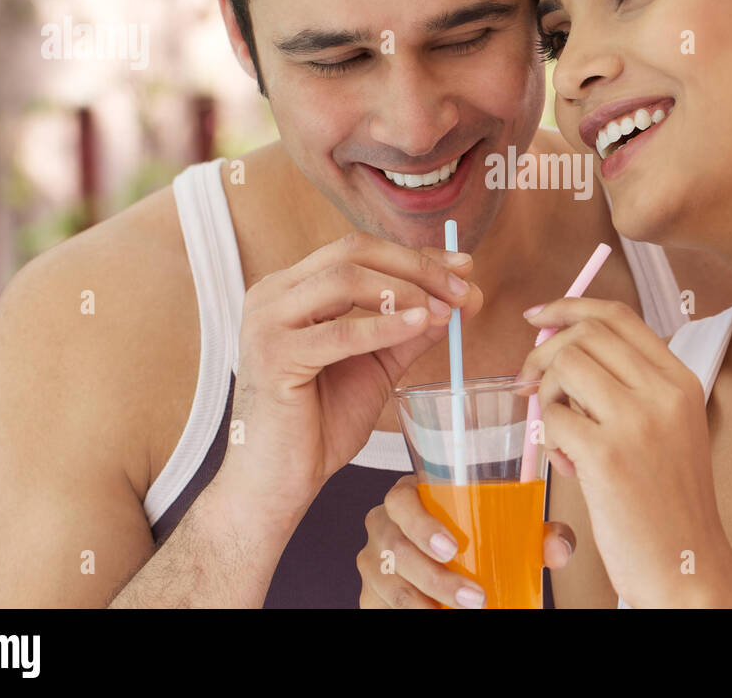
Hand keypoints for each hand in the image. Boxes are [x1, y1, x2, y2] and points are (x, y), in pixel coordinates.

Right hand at [212, 231, 483, 536]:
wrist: (279, 481)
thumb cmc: (321, 423)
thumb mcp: (377, 364)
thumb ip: (412, 329)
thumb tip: (463, 298)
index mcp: (291, 288)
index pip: (359, 250)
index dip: (416, 254)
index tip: (464, 267)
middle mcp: (272, 294)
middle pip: (353, 252)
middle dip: (416, 266)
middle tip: (462, 288)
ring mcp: (267, 322)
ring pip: (344, 279)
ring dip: (405, 290)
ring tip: (444, 310)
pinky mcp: (274, 357)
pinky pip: (340, 332)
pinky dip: (385, 325)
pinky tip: (419, 325)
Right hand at [357, 474, 575, 607]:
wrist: (451, 560)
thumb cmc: (476, 536)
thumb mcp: (508, 531)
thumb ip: (538, 535)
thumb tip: (558, 549)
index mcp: (410, 497)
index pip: (400, 500)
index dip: (421, 523)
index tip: (452, 548)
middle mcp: (384, 525)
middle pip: (395, 548)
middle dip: (435, 578)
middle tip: (474, 598)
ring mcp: (373, 560)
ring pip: (388, 583)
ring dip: (424, 602)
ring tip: (461, 613)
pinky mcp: (370, 593)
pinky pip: (378, 606)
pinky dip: (407, 614)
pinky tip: (434, 615)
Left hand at [518, 298, 731, 607]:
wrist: (686, 565)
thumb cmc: (667, 502)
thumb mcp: (668, 428)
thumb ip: (628, 385)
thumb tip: (561, 346)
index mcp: (680, 381)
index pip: (618, 315)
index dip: (569, 307)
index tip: (539, 317)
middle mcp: (664, 393)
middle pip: (584, 333)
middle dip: (542, 353)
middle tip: (529, 385)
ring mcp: (638, 422)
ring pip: (563, 365)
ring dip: (545, 395)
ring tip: (561, 432)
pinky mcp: (608, 456)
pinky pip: (552, 418)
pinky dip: (547, 438)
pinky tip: (570, 466)